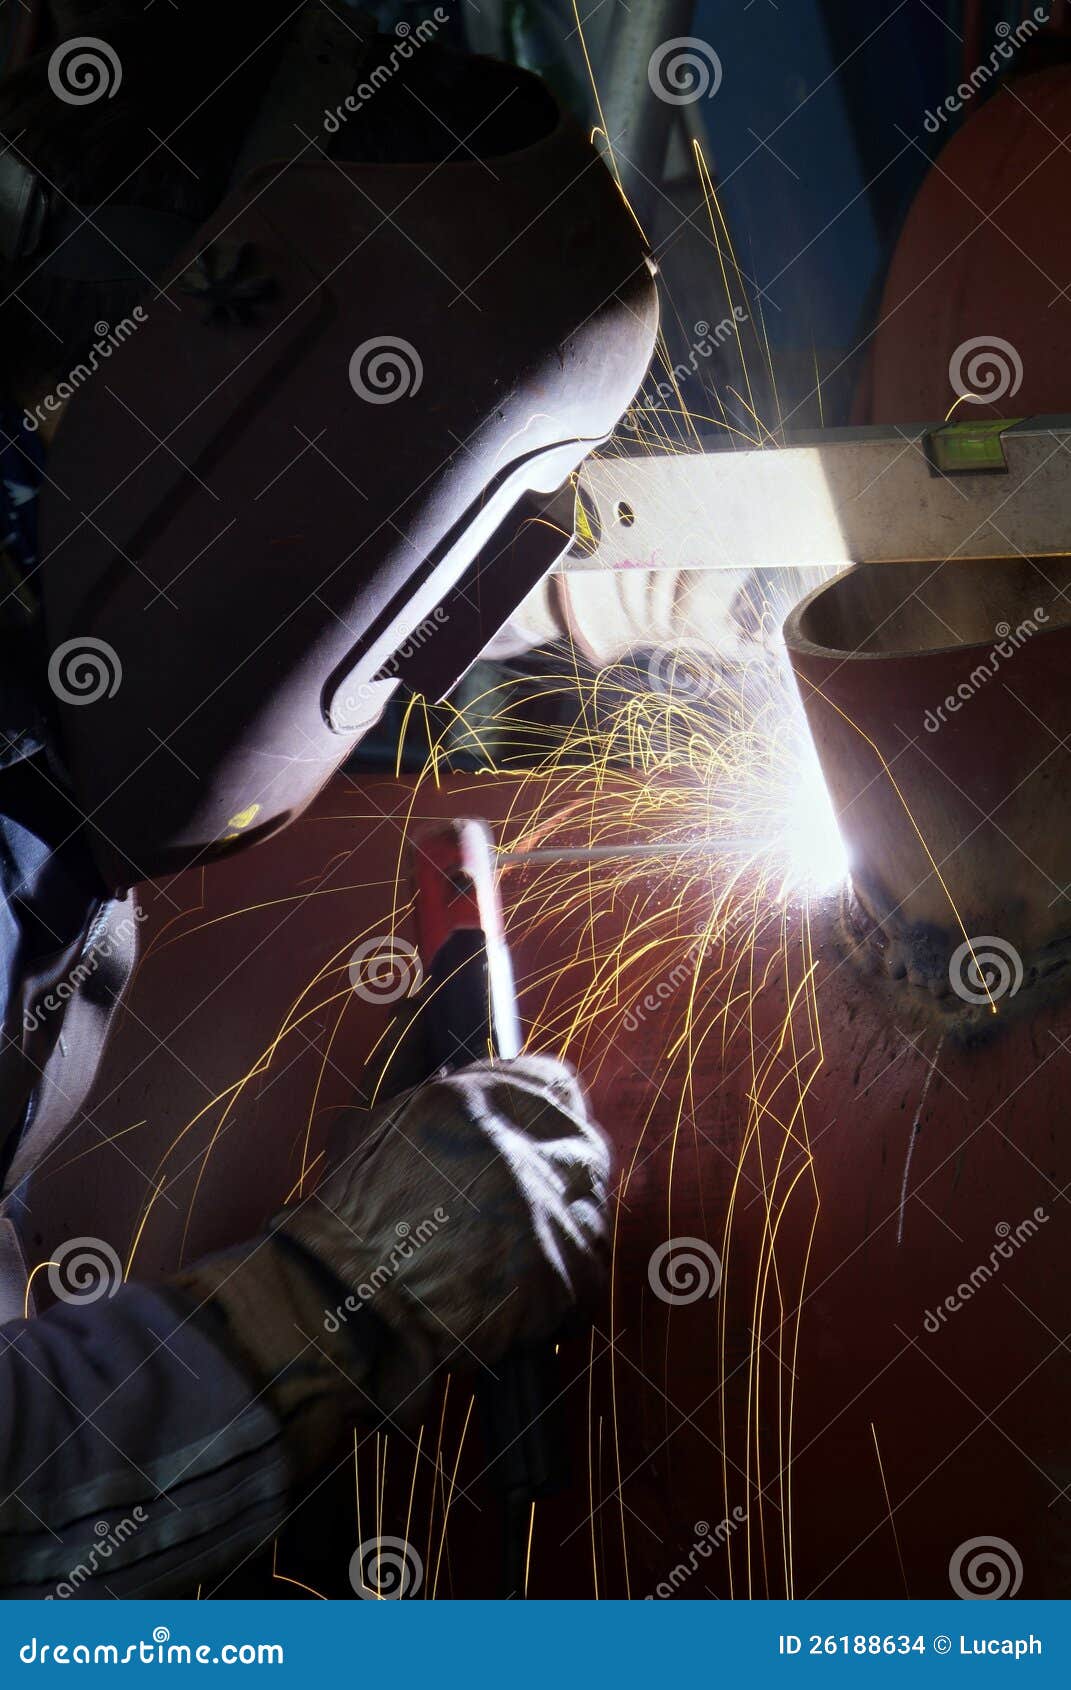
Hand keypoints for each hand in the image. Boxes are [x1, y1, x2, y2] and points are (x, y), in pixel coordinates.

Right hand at [276, 1055, 609, 1418]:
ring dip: (565, 1237)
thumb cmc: (348, 1221)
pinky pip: (585, 1278)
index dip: (551, 1112)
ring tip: (520, 1263)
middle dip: (564, 1177)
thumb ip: (436, 1107)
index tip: (544, 1136)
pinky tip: (526, 1302)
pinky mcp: (560, 1275)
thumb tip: (463, 1096)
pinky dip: (563, 1293)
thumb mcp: (376, 1130)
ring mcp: (546, 1211)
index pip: (555, 1084)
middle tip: (531, 1211)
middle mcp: (522, 1147)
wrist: (347, 1304)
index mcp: (478, 1101)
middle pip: (585, 1150)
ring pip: (590, 1216)